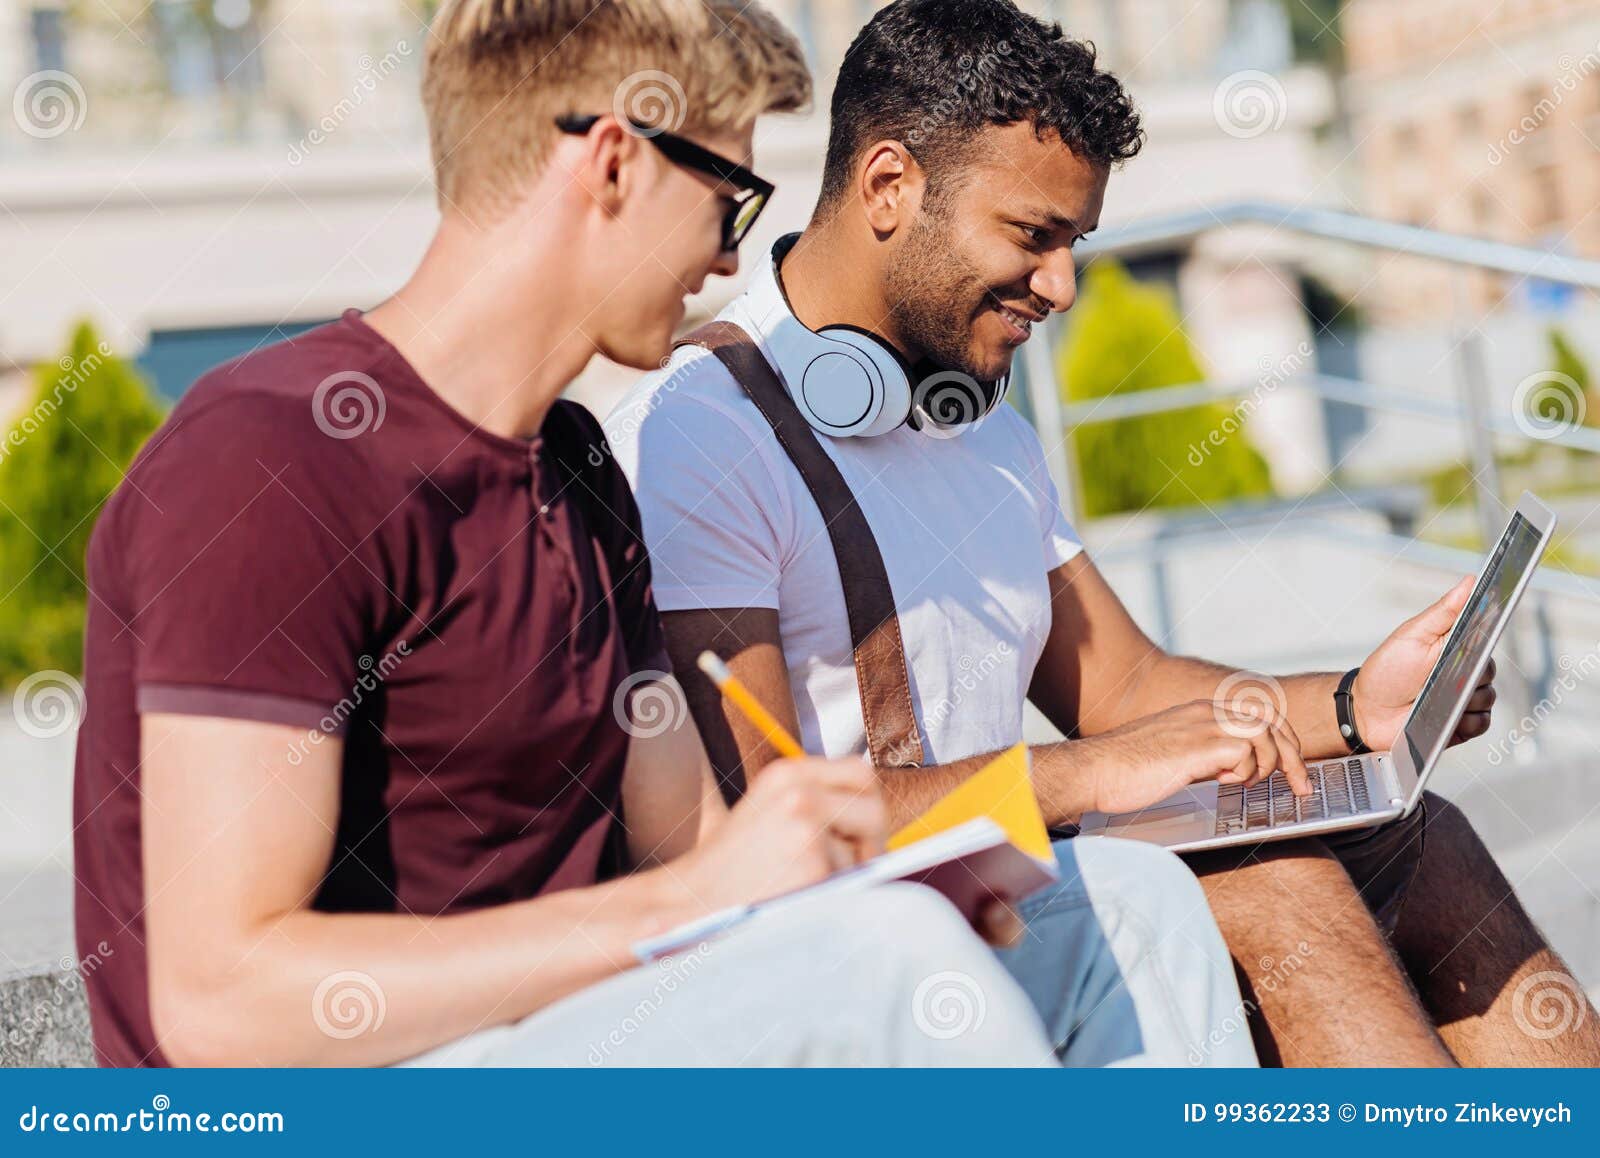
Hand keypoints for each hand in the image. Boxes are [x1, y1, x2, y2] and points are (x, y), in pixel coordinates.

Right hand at [674, 756, 885, 912]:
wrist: (689, 903)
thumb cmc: (732, 867)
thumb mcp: (769, 813)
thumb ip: (816, 805)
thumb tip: (876, 822)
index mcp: (788, 773)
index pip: (860, 774)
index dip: (866, 806)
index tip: (856, 834)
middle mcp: (800, 791)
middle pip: (875, 811)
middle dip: (871, 844)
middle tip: (851, 869)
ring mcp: (807, 826)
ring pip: (862, 854)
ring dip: (843, 876)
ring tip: (800, 887)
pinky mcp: (814, 864)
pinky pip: (849, 884)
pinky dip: (831, 896)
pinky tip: (796, 899)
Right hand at [1082, 699, 1311, 815]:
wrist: (1095, 770)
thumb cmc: (1125, 769)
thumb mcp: (1174, 752)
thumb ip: (1204, 753)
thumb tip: (1231, 768)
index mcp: (1200, 710)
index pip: (1261, 716)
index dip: (1284, 742)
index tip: (1293, 771)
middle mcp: (1205, 711)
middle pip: (1272, 722)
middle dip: (1293, 756)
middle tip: (1301, 786)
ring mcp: (1201, 726)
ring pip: (1264, 735)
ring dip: (1266, 765)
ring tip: (1244, 784)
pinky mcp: (1197, 747)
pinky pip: (1244, 754)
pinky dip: (1243, 773)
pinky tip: (1221, 783)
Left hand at [1353, 577, 1497, 751]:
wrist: (1368, 710)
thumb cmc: (1386, 670)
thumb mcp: (1412, 635)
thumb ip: (1443, 611)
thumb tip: (1469, 581)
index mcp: (1455, 647)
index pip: (1486, 638)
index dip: (1486, 638)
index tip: (1477, 640)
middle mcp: (1464, 672)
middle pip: (1489, 670)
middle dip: (1469, 672)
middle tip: (1443, 674)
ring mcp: (1465, 699)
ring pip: (1488, 697)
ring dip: (1465, 698)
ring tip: (1436, 697)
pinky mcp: (1463, 724)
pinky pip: (1482, 722)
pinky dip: (1466, 720)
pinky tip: (1445, 716)